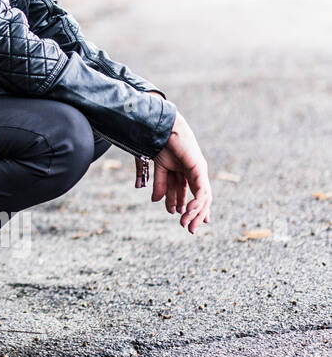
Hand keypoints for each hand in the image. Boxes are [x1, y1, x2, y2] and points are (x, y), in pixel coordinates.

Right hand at [151, 112, 210, 233]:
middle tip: (188, 228)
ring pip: (201, 196)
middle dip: (193, 213)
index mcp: (182, 170)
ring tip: (185, 222)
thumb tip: (155, 201)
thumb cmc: (157, 143)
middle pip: (197, 196)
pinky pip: (201, 189)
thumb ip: (159, 185)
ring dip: (194, 211)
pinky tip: (189, 211)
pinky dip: (196, 202)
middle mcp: (193, 171)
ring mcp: (198, 169)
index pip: (188, 192)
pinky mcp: (199, 167)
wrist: (159, 127)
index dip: (188, 207)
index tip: (185, 221)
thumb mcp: (157, 169)